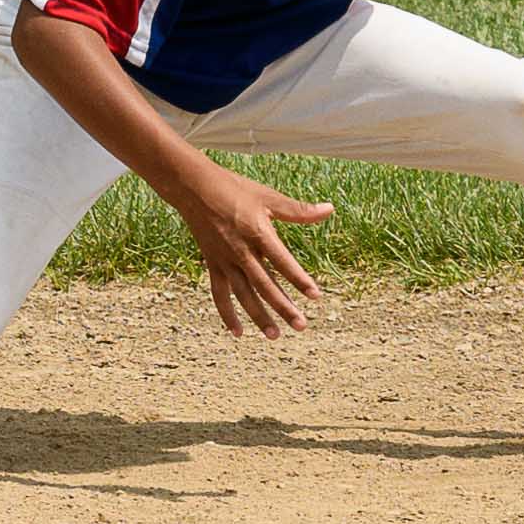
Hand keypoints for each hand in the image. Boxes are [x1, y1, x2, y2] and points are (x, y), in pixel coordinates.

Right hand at [149, 146, 331, 337]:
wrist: (194, 188)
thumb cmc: (235, 189)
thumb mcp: (268, 197)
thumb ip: (299, 210)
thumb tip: (330, 209)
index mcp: (257, 232)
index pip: (282, 261)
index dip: (299, 279)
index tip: (315, 296)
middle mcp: (241, 251)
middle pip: (264, 285)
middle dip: (283, 307)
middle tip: (301, 326)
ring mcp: (225, 260)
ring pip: (243, 294)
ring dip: (258, 316)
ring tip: (274, 335)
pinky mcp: (213, 264)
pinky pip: (220, 294)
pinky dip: (227, 314)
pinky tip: (238, 332)